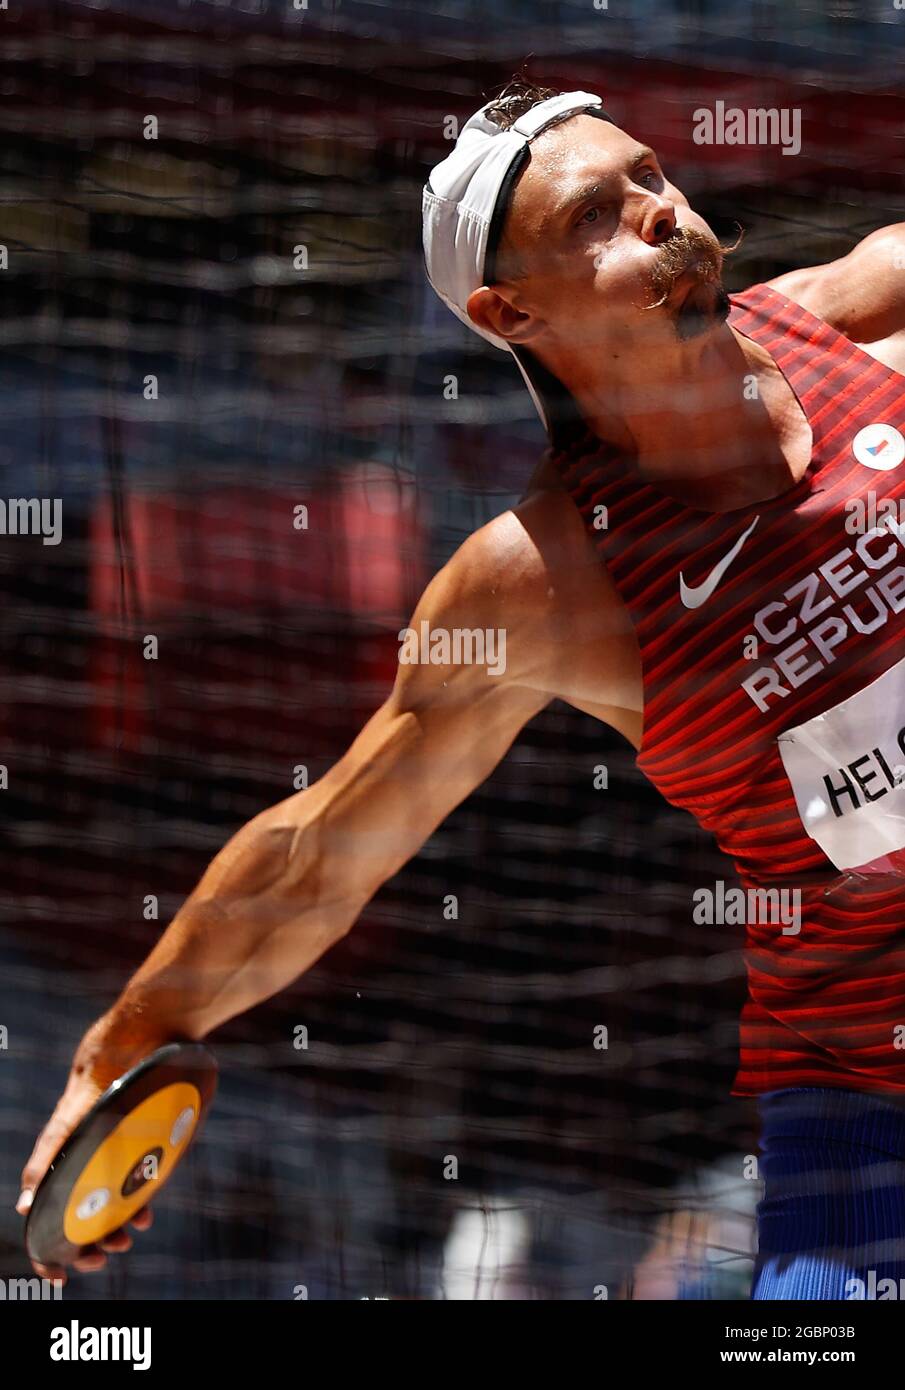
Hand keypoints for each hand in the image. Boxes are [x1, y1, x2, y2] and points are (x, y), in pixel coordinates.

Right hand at [17, 1011, 166, 1282]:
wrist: (161, 1020)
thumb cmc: (121, 1047)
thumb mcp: (90, 1092)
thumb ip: (61, 1141)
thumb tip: (28, 1201)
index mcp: (69, 1131)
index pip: (48, 1187)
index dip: (45, 1228)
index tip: (49, 1262)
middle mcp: (90, 1136)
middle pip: (80, 1196)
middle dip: (84, 1234)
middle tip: (98, 1259)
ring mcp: (118, 1135)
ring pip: (109, 1191)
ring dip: (113, 1223)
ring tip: (127, 1240)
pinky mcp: (144, 1132)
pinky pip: (136, 1175)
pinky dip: (138, 1200)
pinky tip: (147, 1214)